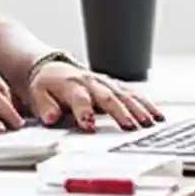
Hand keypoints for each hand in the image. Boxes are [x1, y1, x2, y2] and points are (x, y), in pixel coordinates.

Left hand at [27, 62, 163, 132]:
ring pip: (125, 95)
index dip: (84, 111)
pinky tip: (157, 115)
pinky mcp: (115, 86)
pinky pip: (133, 94)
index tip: (89, 125)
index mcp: (71, 85)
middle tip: (130, 126)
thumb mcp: (37, 95)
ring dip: (138, 108)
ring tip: (149, 123)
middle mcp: (91, 82)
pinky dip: (146, 104)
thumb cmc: (47, 85)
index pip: (79, 98)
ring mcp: (105, 83)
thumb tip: (51, 116)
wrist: (51, 69)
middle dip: (119, 111)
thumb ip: (44, 106)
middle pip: (107, 96)